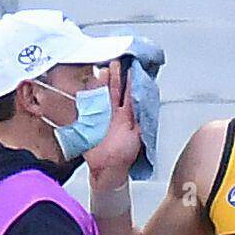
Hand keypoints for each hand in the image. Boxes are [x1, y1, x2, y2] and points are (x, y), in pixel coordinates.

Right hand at [84, 61, 141, 189]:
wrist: (107, 170)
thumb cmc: (124, 156)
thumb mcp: (137, 137)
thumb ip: (141, 122)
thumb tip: (148, 108)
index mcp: (127, 116)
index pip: (129, 94)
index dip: (131, 81)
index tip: (132, 68)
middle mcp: (114, 113)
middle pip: (114, 90)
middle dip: (115, 76)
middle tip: (115, 63)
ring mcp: (101, 116)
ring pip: (101, 95)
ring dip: (102, 83)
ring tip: (102, 70)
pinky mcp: (89, 122)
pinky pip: (87, 106)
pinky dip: (87, 96)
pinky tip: (88, 87)